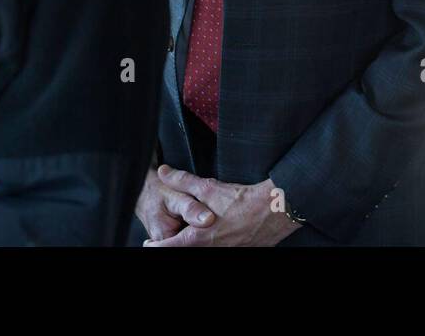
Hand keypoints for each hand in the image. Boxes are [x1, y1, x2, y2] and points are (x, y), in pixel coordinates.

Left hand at [142, 168, 301, 246]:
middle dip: (176, 241)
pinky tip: (219, 230)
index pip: (166, 248)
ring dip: (195, 241)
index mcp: (197, 238)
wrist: (275, 210)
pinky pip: (218, 249)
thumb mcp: (209, 188)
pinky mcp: (236, 251)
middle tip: (172, 233)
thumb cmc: (243, 201)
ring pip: (200, 250)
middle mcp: (209, 250)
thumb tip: (164, 172)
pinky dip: (212, 242)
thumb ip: (183, 181)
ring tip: (195, 230)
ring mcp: (223, 252)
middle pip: (183, 250)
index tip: (149, 242)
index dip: (155, 245)